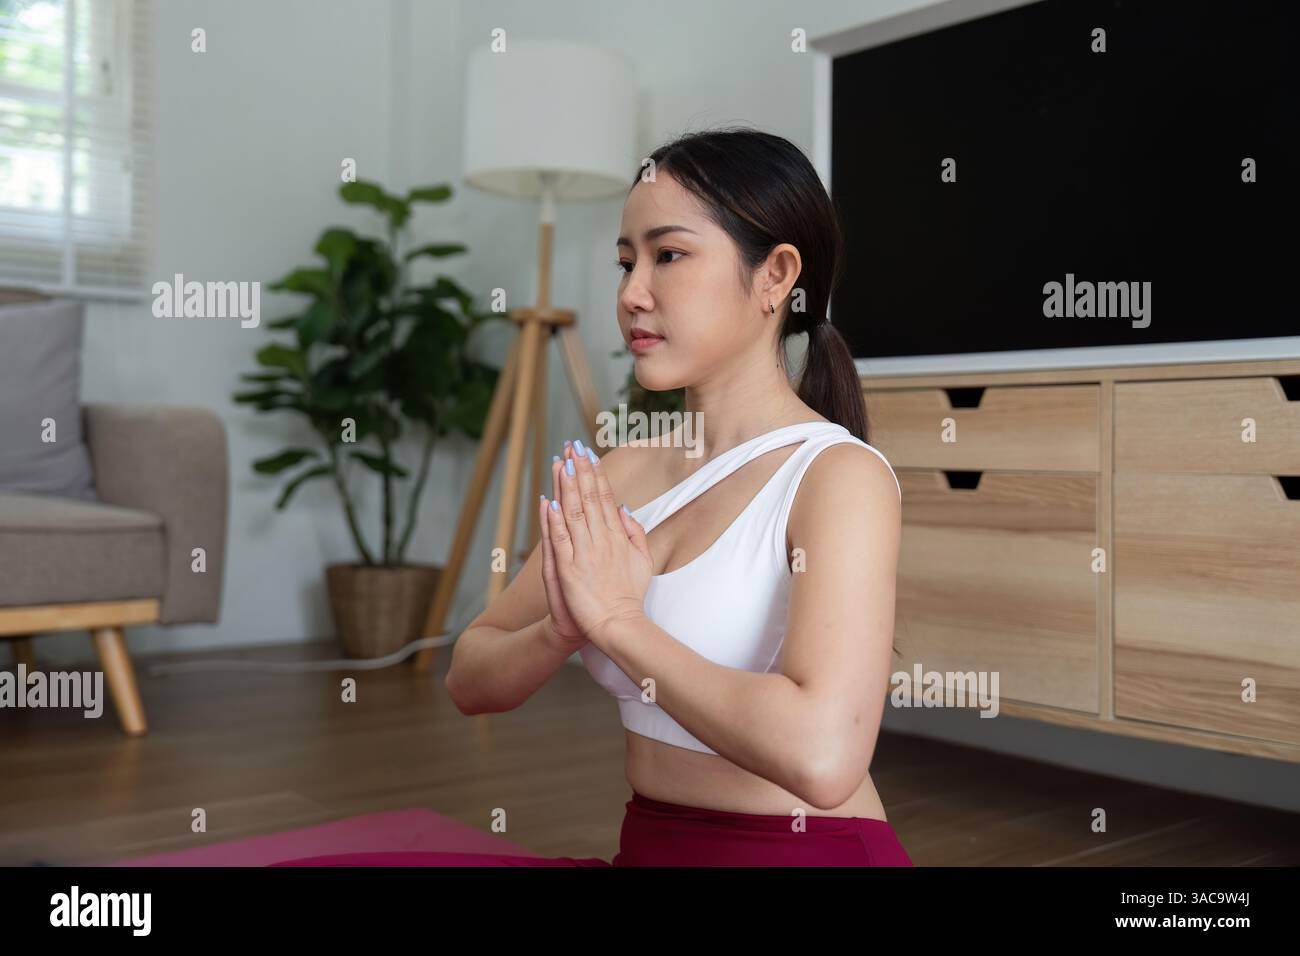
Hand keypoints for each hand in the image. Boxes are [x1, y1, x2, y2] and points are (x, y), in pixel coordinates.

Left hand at [541, 439, 651, 649]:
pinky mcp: (568, 569)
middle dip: (579, 471)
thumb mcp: (643, 561)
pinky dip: (554, 521)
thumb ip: (634, 532)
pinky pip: (560, 540)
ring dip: (565, 487)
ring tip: (560, 463)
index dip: (595, 474)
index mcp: (617, 536)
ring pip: (573, 513)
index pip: (604, 498)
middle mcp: (601, 540)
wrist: (617, 625)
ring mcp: (584, 554)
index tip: (588, 454)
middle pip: (588, 499)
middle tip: (572, 446)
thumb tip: (624, 507)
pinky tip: (549, 501)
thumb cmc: (627, 595)